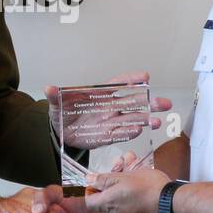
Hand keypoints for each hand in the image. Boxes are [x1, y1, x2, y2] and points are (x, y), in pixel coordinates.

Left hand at [44, 71, 173, 149]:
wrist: (60, 132)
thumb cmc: (62, 113)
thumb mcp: (56, 104)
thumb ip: (55, 96)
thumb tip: (48, 88)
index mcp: (100, 94)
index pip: (119, 84)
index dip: (132, 79)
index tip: (145, 76)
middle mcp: (109, 107)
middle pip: (133, 102)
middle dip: (149, 102)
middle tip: (164, 103)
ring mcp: (111, 121)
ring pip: (132, 119)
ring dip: (145, 120)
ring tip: (157, 121)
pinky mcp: (108, 136)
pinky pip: (121, 134)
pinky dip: (130, 133)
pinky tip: (139, 132)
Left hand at [84, 166, 170, 212]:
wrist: (170, 203)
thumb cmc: (149, 189)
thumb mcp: (123, 177)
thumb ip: (103, 179)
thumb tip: (88, 180)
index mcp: (108, 203)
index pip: (89, 200)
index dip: (91, 188)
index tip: (99, 178)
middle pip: (105, 196)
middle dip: (112, 178)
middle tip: (120, 166)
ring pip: (118, 197)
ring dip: (122, 181)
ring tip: (133, 166)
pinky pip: (129, 202)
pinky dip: (131, 191)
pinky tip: (140, 178)